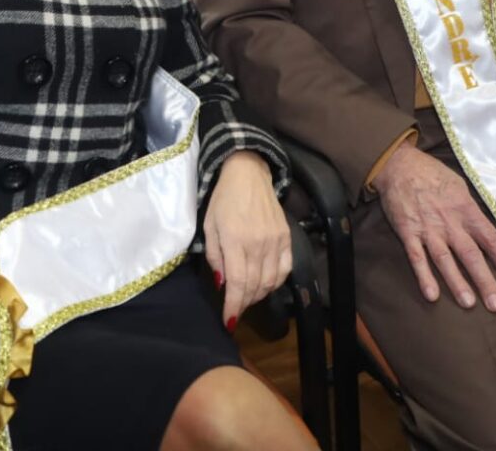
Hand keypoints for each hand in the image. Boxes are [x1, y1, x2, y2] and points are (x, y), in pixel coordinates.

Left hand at [203, 151, 291, 329]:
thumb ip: (215, 256)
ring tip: (247, 296)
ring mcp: (275, 241)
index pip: (239, 283)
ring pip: (271, 281)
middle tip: (235, 308)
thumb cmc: (223, 200)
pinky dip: (275, 282)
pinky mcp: (287, 237)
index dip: (234, 306)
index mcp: (236, 240)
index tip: (229, 321)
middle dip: (244, 303)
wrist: (248, 174)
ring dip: (258, 294)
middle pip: (255, 285)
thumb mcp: (209, 226)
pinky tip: (265, 284)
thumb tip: (222, 283)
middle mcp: (258, 243)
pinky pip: (285, 269)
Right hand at [373, 144, 495, 310]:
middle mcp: (450, 222)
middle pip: (471, 255)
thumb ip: (472, 211)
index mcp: (466, 210)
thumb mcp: (460, 187)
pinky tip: (432, 295)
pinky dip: (424, 276)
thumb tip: (488, 231)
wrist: (399, 165)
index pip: (491, 239)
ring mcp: (428, 229)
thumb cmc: (433, 175)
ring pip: (445, 260)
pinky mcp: (408, 233)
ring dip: (457, 283)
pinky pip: (417, 258)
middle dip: (485, 281)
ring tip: (469, 303)